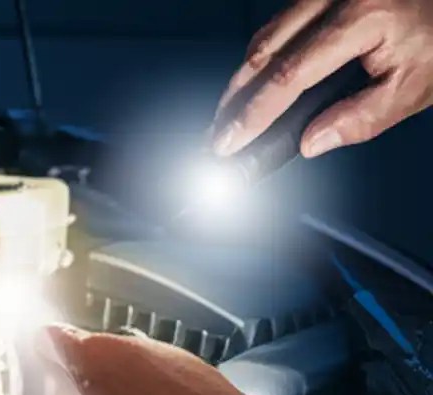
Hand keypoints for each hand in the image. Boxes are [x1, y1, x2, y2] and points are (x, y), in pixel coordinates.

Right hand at [212, 0, 432, 157]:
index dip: (254, 113)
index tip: (229, 142)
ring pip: (266, 35)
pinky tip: (251, 85)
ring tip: (228, 117)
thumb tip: (310, 143)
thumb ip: (362, 118)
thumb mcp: (415, 88)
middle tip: (217, 136)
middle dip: (234, 98)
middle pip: (265, 50)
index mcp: (364, 17)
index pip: (291, 74)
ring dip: (243, 78)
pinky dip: (261, 57)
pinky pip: (281, 23)